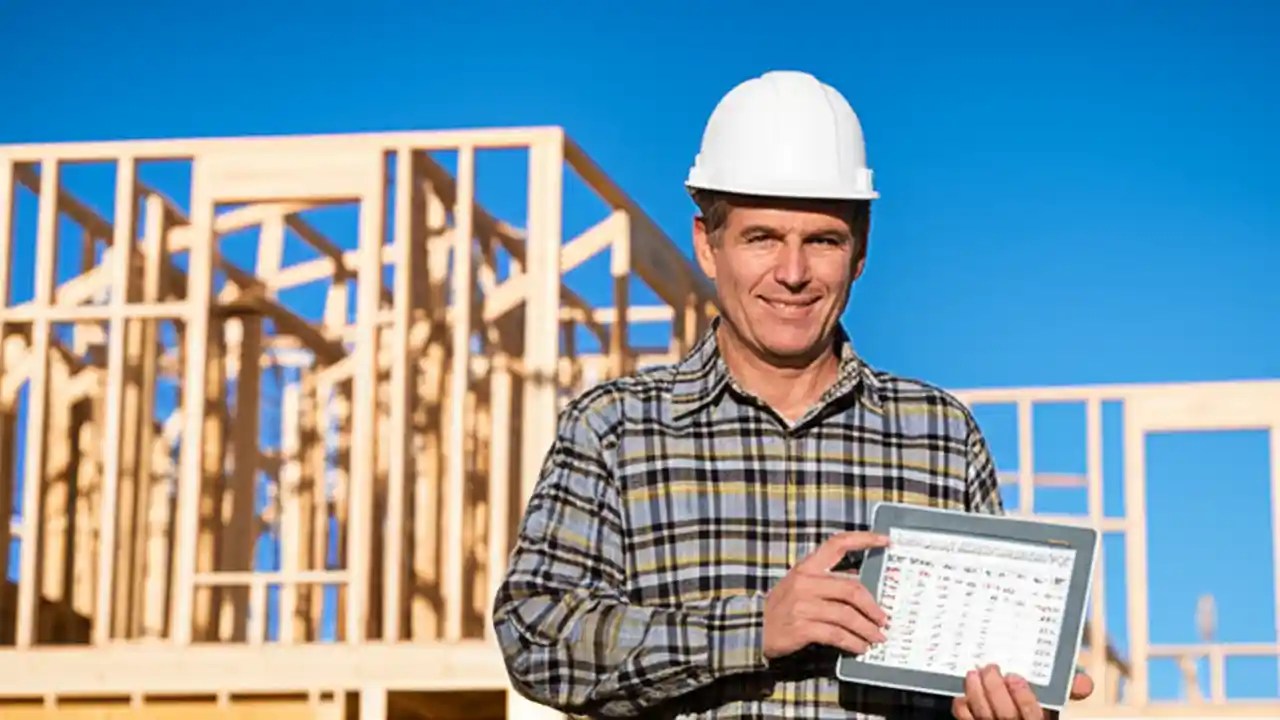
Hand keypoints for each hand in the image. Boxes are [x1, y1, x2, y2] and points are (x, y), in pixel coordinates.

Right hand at [762, 531, 890, 659]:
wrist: (753, 628)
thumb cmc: (782, 606)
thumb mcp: (800, 586)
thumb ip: (826, 582)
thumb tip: (860, 586)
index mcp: (807, 567)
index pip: (837, 544)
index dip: (864, 539)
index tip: (886, 541)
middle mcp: (805, 582)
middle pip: (851, 588)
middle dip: (873, 606)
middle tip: (884, 620)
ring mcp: (803, 605)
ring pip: (847, 615)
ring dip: (866, 629)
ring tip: (876, 638)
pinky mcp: (802, 627)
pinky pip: (836, 635)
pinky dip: (853, 642)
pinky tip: (860, 648)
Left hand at [951, 665, 1094, 719]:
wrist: (1013, 712)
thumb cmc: (1031, 700)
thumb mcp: (1053, 697)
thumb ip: (1068, 687)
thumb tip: (1085, 684)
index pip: (1033, 716)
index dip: (1023, 698)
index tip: (1014, 676)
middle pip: (1006, 715)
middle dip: (995, 689)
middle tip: (990, 667)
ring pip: (984, 717)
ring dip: (976, 693)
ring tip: (973, 673)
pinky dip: (963, 706)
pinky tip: (964, 693)